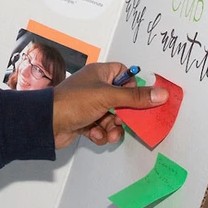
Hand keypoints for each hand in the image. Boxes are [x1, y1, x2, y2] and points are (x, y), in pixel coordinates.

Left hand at [50, 62, 166, 147]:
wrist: (47, 124)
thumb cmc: (72, 102)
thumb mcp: (109, 97)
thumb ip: (136, 98)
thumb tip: (161, 94)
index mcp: (100, 73)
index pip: (124, 74)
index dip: (133, 86)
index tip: (137, 99)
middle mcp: (95, 88)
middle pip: (122, 100)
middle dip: (124, 114)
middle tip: (122, 119)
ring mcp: (90, 106)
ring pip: (113, 117)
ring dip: (113, 128)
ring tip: (106, 131)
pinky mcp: (85, 121)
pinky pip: (102, 128)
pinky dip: (101, 134)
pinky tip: (93, 134)